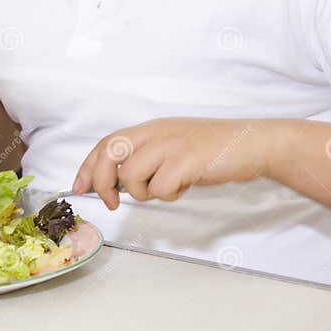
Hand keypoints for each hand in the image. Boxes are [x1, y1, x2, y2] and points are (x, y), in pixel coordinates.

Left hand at [73, 118, 271, 208]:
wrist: (251, 144)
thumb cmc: (213, 149)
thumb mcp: (173, 145)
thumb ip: (146, 157)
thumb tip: (117, 183)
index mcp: (151, 128)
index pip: (107, 142)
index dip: (88, 165)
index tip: (79, 186)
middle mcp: (156, 132)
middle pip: (109, 155)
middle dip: (102, 182)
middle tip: (111, 201)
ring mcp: (170, 145)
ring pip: (132, 176)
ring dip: (144, 192)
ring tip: (168, 186)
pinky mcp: (185, 161)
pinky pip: (159, 188)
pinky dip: (169, 195)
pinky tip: (185, 185)